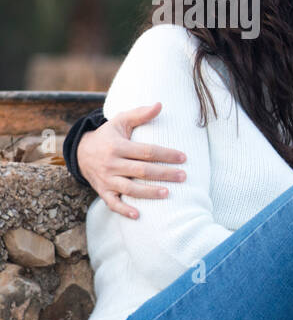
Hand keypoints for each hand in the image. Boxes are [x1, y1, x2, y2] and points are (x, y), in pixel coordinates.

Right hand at [79, 103, 186, 218]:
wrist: (81, 152)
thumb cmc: (109, 135)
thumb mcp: (121, 121)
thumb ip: (140, 114)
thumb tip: (160, 104)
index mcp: (118, 146)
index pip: (146, 151)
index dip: (166, 154)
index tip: (184, 157)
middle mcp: (112, 164)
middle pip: (142, 171)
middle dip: (164, 174)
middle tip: (183, 176)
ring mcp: (107, 179)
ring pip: (130, 188)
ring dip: (149, 193)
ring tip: (168, 193)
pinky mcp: (103, 191)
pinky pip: (112, 203)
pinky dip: (124, 209)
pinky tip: (138, 215)